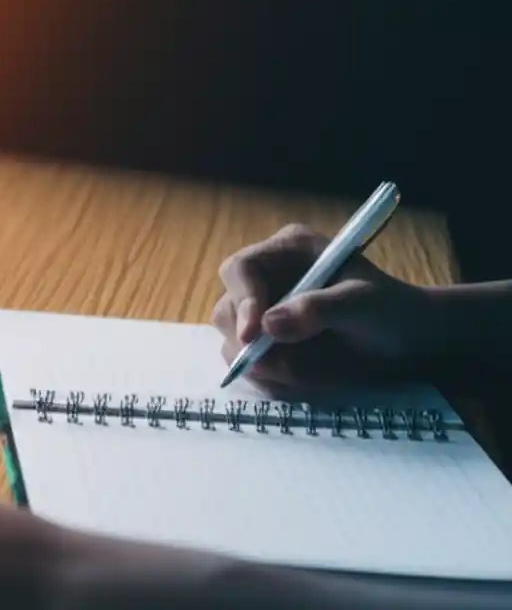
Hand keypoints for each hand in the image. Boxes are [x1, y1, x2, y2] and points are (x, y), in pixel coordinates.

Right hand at [211, 223, 438, 390]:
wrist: (404, 340)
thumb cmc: (388, 310)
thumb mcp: (363, 304)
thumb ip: (318, 310)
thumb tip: (269, 326)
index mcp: (286, 251)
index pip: (241, 270)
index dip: (242, 301)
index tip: (253, 335)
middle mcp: (265, 279)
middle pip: (226, 310)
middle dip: (249, 342)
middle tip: (278, 365)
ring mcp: (261, 314)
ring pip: (234, 344)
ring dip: (266, 365)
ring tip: (309, 372)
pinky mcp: (264, 345)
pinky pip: (250, 367)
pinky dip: (272, 379)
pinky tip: (306, 378)